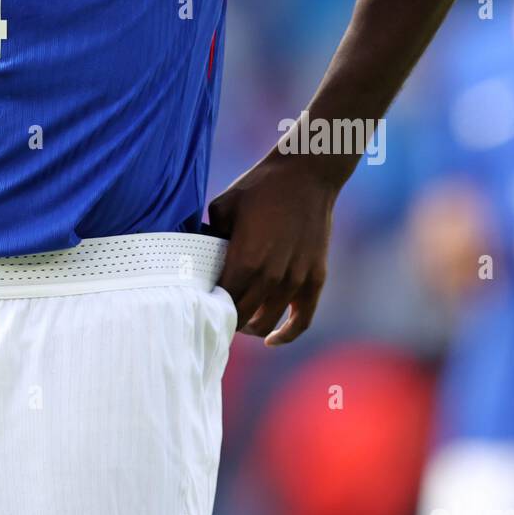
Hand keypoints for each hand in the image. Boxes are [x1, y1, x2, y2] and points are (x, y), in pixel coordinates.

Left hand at [205, 149, 337, 344]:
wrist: (306, 175)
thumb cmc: (260, 186)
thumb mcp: (222, 206)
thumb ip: (209, 236)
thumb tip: (197, 255)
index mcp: (245, 260)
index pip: (221, 301)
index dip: (209, 306)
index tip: (200, 303)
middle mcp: (271, 277)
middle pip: (242, 317)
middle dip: (226, 318)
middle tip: (216, 312)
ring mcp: (296, 281)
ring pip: (267, 323)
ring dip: (251, 326)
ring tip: (240, 320)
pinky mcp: (315, 279)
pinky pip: (302, 321)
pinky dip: (286, 335)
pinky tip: (272, 339)